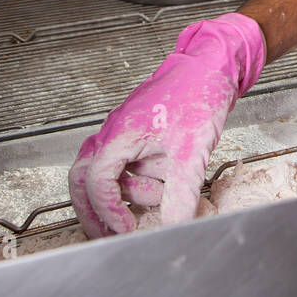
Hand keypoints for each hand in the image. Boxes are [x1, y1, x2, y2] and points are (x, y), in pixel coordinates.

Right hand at [69, 13, 265, 237]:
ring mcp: (124, 130)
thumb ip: (181, 190)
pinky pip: (126, 160)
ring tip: (157, 194)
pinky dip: (138, 176)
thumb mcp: (192, 149)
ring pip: (106, 169)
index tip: (126, 229)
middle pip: (83, 177)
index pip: (96, 181)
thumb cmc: (198, 93)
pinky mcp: (139, 130)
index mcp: (120, 134)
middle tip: (109, 233)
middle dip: (94, 209)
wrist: (213, 64)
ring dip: (126, 190)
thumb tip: (174, 223)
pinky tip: (162, 180)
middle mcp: (115, 132)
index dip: (107, 210)